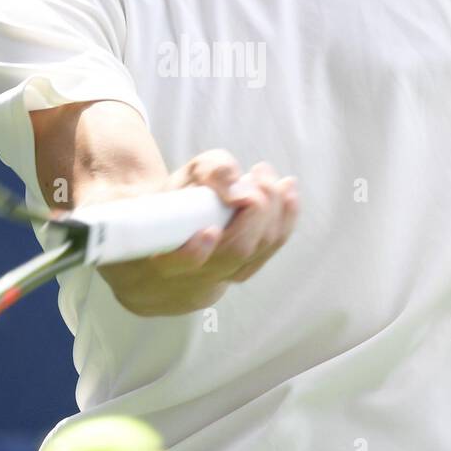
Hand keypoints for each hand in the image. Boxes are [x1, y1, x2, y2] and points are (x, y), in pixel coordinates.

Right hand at [98, 151, 298, 316]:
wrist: (166, 247)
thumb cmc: (170, 208)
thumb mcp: (178, 182)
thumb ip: (206, 174)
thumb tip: (235, 185)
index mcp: (161, 260)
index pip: (179, 266)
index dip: (194, 254)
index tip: (209, 231)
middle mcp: (195, 276)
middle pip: (234, 252)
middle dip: (255, 210)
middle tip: (254, 174)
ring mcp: (224, 277)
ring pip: (257, 249)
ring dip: (273, 208)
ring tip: (267, 175)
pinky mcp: (245, 269)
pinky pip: (271, 247)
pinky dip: (285, 216)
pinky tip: (288, 191)